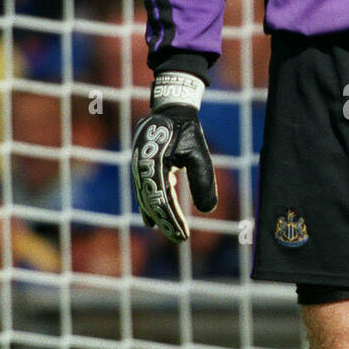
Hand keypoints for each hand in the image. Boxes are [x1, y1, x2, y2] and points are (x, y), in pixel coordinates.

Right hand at [131, 74, 216, 241]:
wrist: (170, 109)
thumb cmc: (186, 130)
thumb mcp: (198, 153)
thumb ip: (203, 180)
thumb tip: (209, 210)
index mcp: (154, 163)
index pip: (162, 198)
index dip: (172, 219)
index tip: (183, 235)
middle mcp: (142, 167)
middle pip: (152, 201)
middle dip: (166, 221)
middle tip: (180, 238)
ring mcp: (140, 166)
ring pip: (147, 197)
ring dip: (158, 215)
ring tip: (171, 231)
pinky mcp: (143, 166)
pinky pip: (145, 189)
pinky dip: (150, 204)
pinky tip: (154, 220)